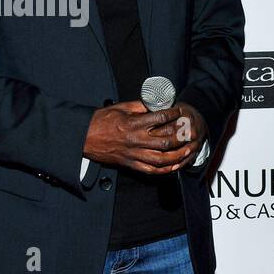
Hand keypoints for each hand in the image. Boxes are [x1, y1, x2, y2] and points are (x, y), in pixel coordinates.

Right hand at [83, 101, 201, 174]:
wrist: (84, 137)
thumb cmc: (100, 121)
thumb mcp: (120, 108)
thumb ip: (139, 106)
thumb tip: (155, 103)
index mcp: (133, 123)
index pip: (160, 118)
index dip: (173, 114)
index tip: (180, 110)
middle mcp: (136, 140)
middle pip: (165, 140)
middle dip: (181, 136)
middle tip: (189, 131)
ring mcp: (134, 154)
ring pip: (162, 158)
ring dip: (178, 155)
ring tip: (188, 150)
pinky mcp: (130, 164)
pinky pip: (151, 170)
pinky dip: (164, 170)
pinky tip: (174, 166)